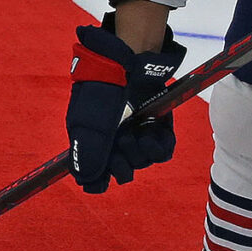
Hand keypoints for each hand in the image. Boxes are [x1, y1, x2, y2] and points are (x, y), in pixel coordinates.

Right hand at [64, 25, 186, 194]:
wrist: (126, 64)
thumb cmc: (101, 93)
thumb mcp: (88, 126)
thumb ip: (88, 157)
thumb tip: (89, 186)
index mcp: (93, 140)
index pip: (97, 174)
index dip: (102, 177)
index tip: (105, 174)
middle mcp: (115, 140)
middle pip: (123, 170)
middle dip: (124, 162)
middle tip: (122, 142)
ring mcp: (137, 133)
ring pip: (143, 161)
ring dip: (141, 151)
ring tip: (137, 132)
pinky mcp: (157, 126)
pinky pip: (163, 151)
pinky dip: (159, 146)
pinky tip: (150, 132)